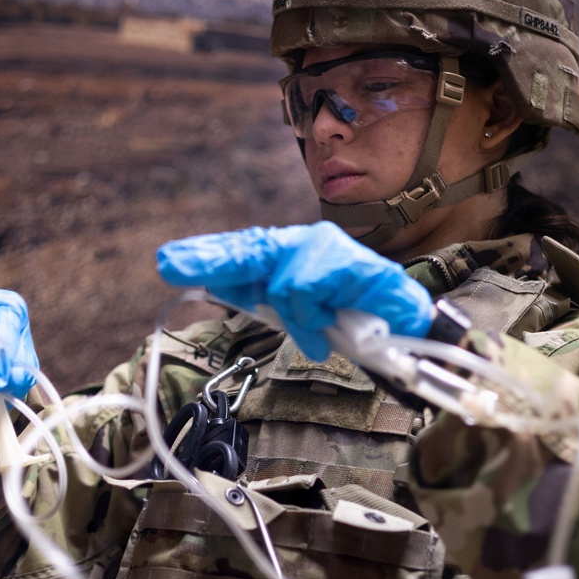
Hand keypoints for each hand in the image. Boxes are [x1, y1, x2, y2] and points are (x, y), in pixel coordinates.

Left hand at [157, 221, 432, 360]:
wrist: (410, 331)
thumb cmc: (360, 324)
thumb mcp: (306, 320)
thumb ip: (273, 308)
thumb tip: (232, 293)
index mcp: (293, 260)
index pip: (246, 253)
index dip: (210, 257)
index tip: (171, 262)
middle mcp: (307, 246)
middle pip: (249, 251)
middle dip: (208, 261)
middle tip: (168, 265)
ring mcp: (329, 250)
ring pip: (282, 286)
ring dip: (298, 318)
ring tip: (321, 332)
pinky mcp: (350, 262)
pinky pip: (306, 290)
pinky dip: (314, 315)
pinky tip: (329, 324)